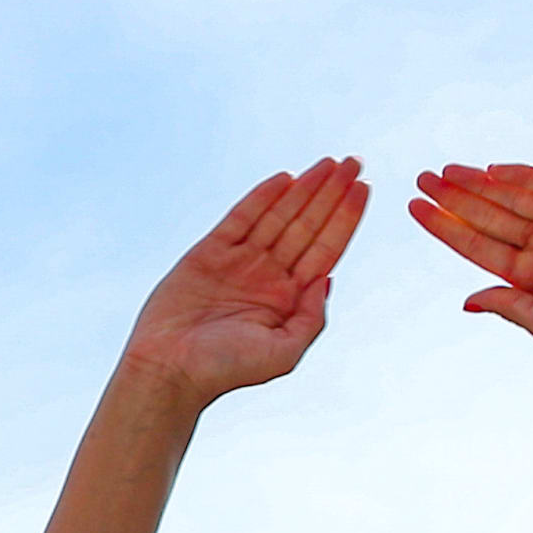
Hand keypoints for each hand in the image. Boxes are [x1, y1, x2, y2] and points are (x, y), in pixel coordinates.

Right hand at [120, 158, 367, 401]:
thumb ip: (311, 318)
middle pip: (307, 225)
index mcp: (288, 298)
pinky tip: (284, 179)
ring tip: (329, 164)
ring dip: (304, 188)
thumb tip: (327, 277)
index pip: (325, 248)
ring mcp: (238, 262)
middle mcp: (266, 276)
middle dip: (331, 193)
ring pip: (279, 216)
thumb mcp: (284, 353)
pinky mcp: (207, 253)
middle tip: (353, 162)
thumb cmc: (225, 369)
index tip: (363, 187)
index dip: (345, 217)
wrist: (169, 370)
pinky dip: (261, 198)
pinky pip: (240, 218)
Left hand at [410, 163, 532, 349]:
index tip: (415, 208)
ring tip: (446, 170)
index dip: (445, 226)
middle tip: (423, 178)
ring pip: (513, 196)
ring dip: (479, 183)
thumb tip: (466, 302)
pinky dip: (520, 175)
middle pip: (488, 215)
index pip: (476, 245)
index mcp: (527, 274)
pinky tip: (489, 169)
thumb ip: (508, 306)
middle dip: (454, 198)